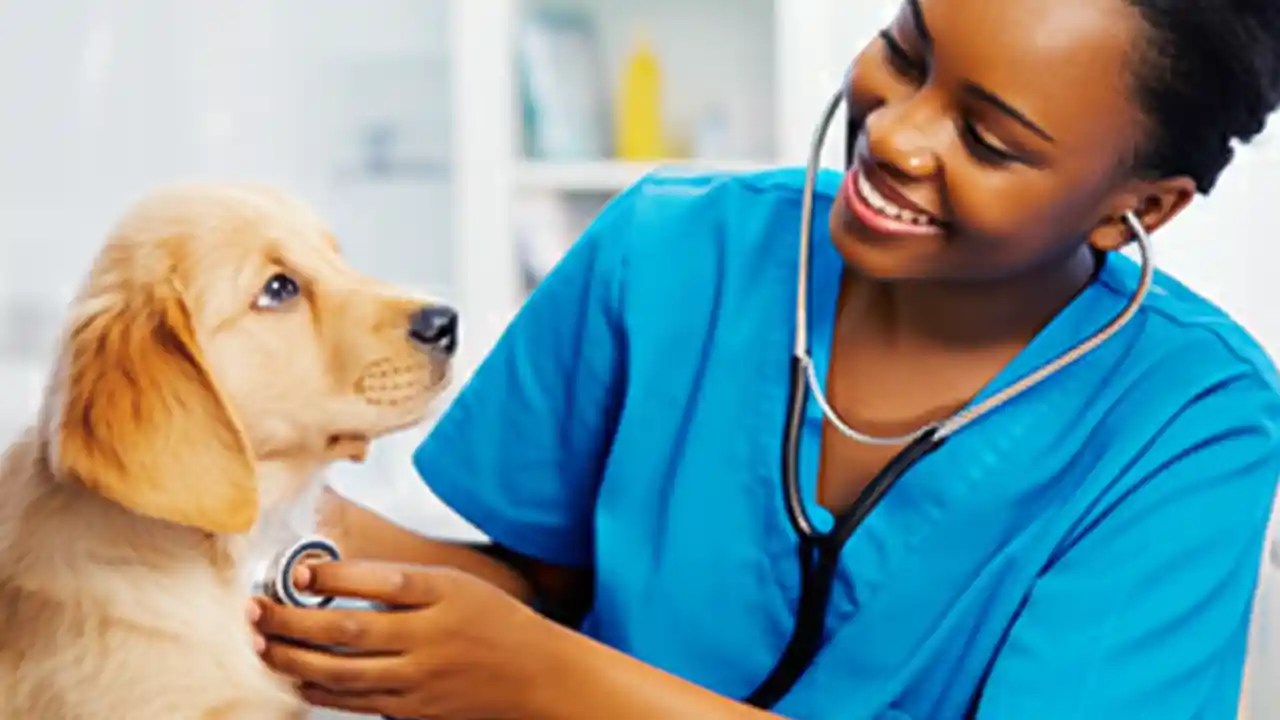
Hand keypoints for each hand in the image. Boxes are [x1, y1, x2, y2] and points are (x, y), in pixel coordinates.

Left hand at [252, 560, 557, 719]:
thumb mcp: (457, 585)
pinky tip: (299, 675)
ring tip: (261, 643)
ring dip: (292, 656)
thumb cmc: (493, 622)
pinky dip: (320, 688)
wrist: (536, 676)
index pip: (378, 580)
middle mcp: (428, 638)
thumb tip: (334, 576)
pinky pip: (356, 701)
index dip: (332, 575)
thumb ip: (402, 581)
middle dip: (290, 619)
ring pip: (341, 670)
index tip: (298, 570)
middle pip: (345, 629)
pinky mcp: (414, 710)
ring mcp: (419, 679)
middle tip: (255, 609)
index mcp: (442, 596)